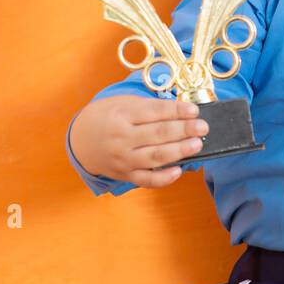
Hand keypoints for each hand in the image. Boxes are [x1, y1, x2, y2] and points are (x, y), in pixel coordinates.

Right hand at [70, 94, 208, 187]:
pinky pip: (147, 180)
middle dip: (184, 130)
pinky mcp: (125, 175)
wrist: (80, 139)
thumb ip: (149, 107)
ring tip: (197, 144)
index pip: (155, 112)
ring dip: (180, 151)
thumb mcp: (123, 103)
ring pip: (155, 157)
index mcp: (122, 115)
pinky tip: (179, 171)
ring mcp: (123, 159)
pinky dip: (164, 178)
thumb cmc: (107, 117)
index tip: (195, 111)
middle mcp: (122, 138)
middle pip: (158, 134)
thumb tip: (181, 112)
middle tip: (203, 127)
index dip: (177, 111)